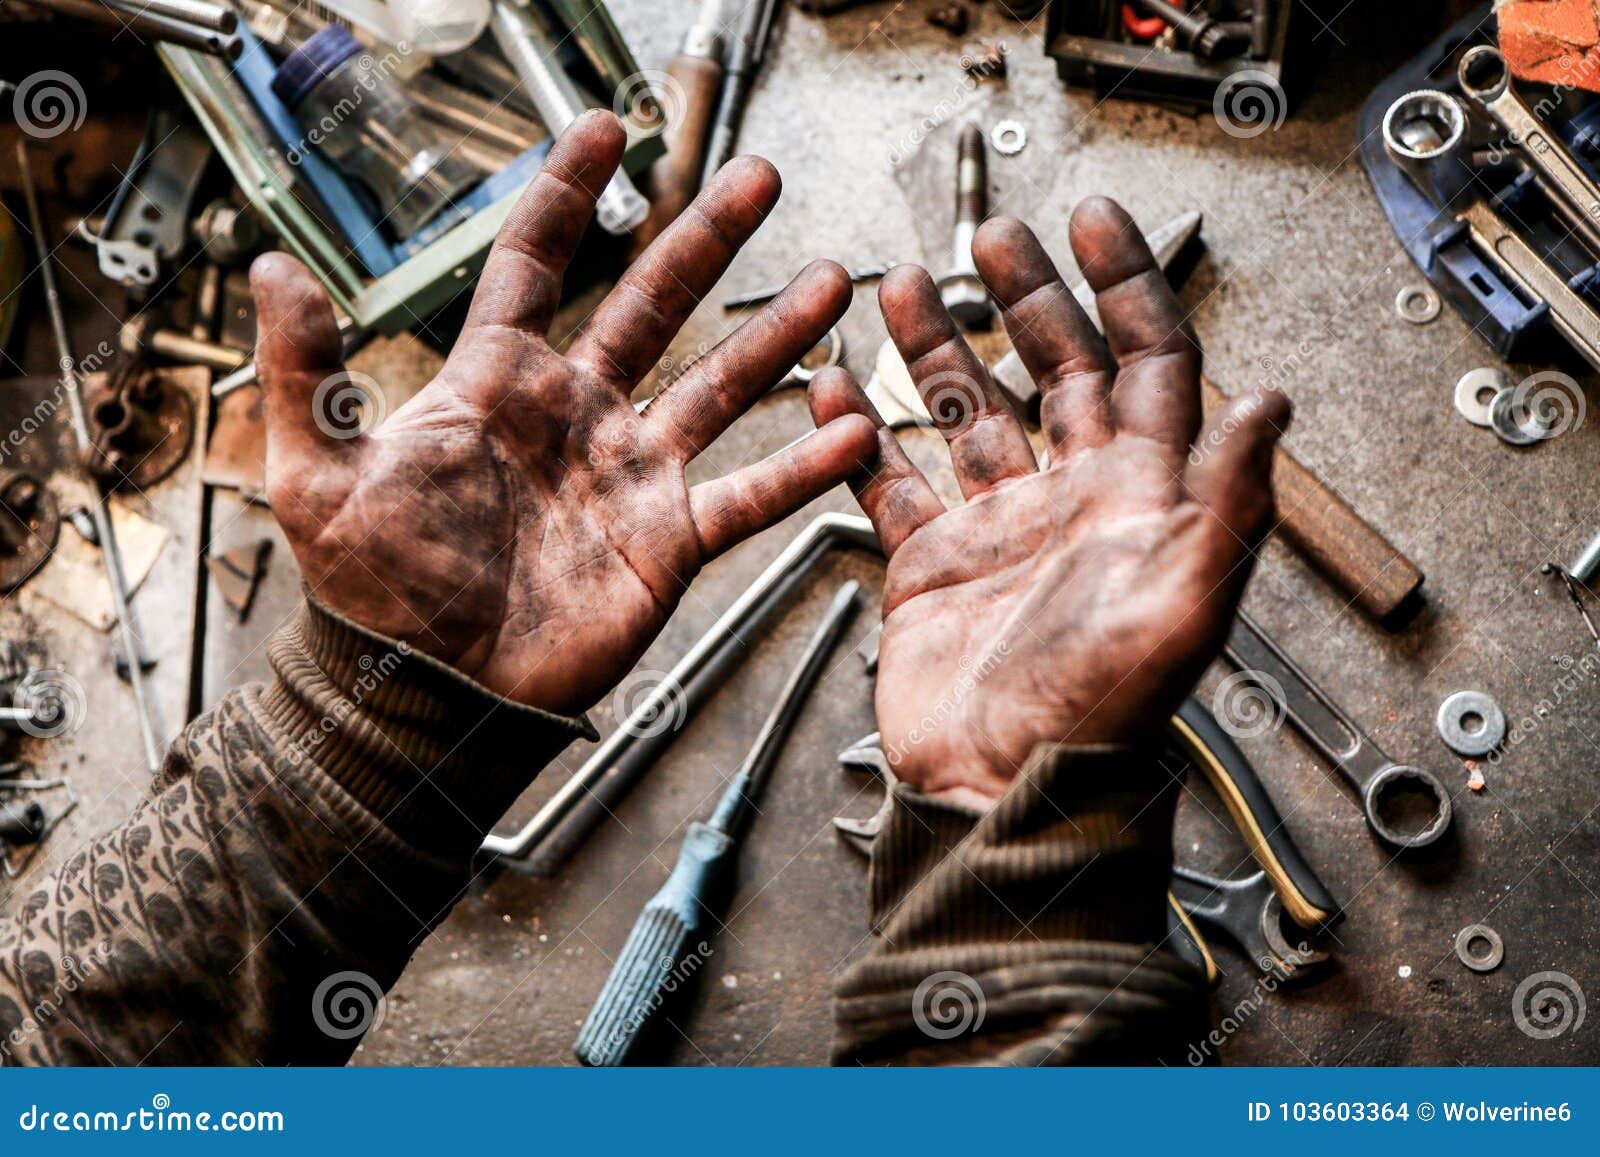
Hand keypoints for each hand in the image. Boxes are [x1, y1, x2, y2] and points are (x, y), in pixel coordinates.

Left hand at [252, 112, 876, 714]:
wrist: (429, 690)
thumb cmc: (372, 588)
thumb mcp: (317, 475)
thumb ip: (305, 374)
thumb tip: (272, 269)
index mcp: (497, 385)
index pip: (538, 264)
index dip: (568, 193)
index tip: (604, 129)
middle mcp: (576, 416)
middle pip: (653, 306)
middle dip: (705, 239)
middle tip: (758, 180)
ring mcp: (628, 475)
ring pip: (717, 388)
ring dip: (774, 336)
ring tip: (832, 282)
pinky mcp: (666, 541)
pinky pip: (746, 496)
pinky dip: (799, 469)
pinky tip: (850, 432)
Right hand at [808, 198, 1288, 809]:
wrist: (999, 791)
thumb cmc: (1095, 714)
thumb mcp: (1181, 605)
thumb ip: (1226, 502)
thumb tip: (1271, 405)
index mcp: (1137, 499)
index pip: (1145, 364)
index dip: (1126, 286)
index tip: (1095, 223)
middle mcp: (1069, 500)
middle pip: (1055, 369)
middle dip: (1028, 295)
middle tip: (995, 237)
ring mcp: (996, 528)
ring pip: (966, 410)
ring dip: (937, 345)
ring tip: (902, 285)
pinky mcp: (930, 564)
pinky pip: (892, 480)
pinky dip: (860, 433)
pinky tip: (837, 389)